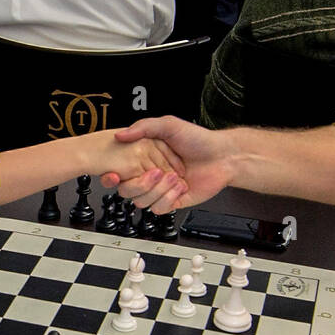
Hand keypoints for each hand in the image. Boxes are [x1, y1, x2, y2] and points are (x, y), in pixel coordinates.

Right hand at [110, 116, 237, 209]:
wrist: (222, 156)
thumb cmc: (199, 139)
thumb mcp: (169, 125)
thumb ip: (143, 127)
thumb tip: (120, 135)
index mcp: (145, 158)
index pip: (119, 172)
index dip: (112, 177)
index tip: (113, 175)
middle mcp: (151, 175)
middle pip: (127, 191)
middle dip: (139, 184)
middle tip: (155, 172)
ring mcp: (161, 189)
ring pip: (142, 202)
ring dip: (157, 189)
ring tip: (173, 176)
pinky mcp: (173, 201)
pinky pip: (159, 209)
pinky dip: (168, 197)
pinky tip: (180, 186)